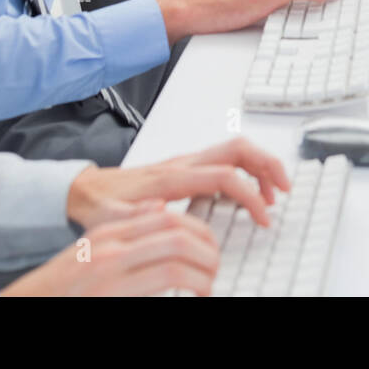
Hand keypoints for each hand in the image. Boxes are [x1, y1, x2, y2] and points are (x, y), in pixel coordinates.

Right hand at [1, 209, 218, 295]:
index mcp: (108, 232)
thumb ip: (126, 236)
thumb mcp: (92, 256)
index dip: (199, 231)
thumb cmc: (60, 292)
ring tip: (209, 285)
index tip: (211, 249)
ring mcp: (111, 266)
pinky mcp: (114, 288)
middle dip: (208, 247)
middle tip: (215, 267)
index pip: (167, 216)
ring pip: (178, 251)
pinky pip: (168, 276)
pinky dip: (193, 284)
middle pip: (177, 228)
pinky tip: (197, 296)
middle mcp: (111, 243)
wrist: (29, 304)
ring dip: (205, 268)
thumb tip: (160, 214)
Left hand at [66, 137, 291, 229]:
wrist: (84, 190)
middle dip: (267, 165)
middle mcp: (183, 164)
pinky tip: (249, 195)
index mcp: (171, 177)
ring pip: (234, 151)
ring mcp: (186, 164)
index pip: (223, 175)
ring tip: (274, 194)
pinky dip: (247, 172)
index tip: (262, 216)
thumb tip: (159, 214)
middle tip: (284, 191)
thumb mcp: (110, 219)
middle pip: (237, 149)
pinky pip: (226, 161)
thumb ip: (132, 218)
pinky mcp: (186, 169)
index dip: (249, 193)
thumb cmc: (99, 204)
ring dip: (260, 167)